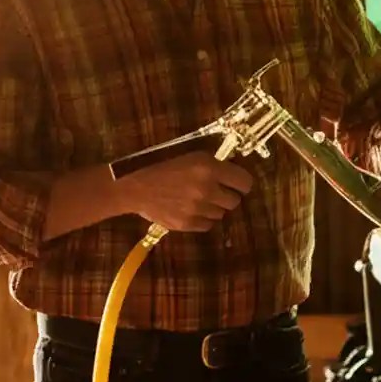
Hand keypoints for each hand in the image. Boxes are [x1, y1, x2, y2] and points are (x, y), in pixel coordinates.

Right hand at [115, 151, 253, 231]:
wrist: (135, 187)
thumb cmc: (162, 166)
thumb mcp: (190, 156)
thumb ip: (213, 164)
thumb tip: (234, 171)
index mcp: (208, 168)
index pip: (245, 182)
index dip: (242, 183)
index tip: (237, 184)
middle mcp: (207, 189)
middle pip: (235, 201)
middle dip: (227, 196)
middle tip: (215, 192)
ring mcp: (198, 209)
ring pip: (221, 214)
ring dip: (214, 208)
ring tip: (197, 200)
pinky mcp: (188, 224)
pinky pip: (208, 225)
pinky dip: (203, 219)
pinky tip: (191, 210)